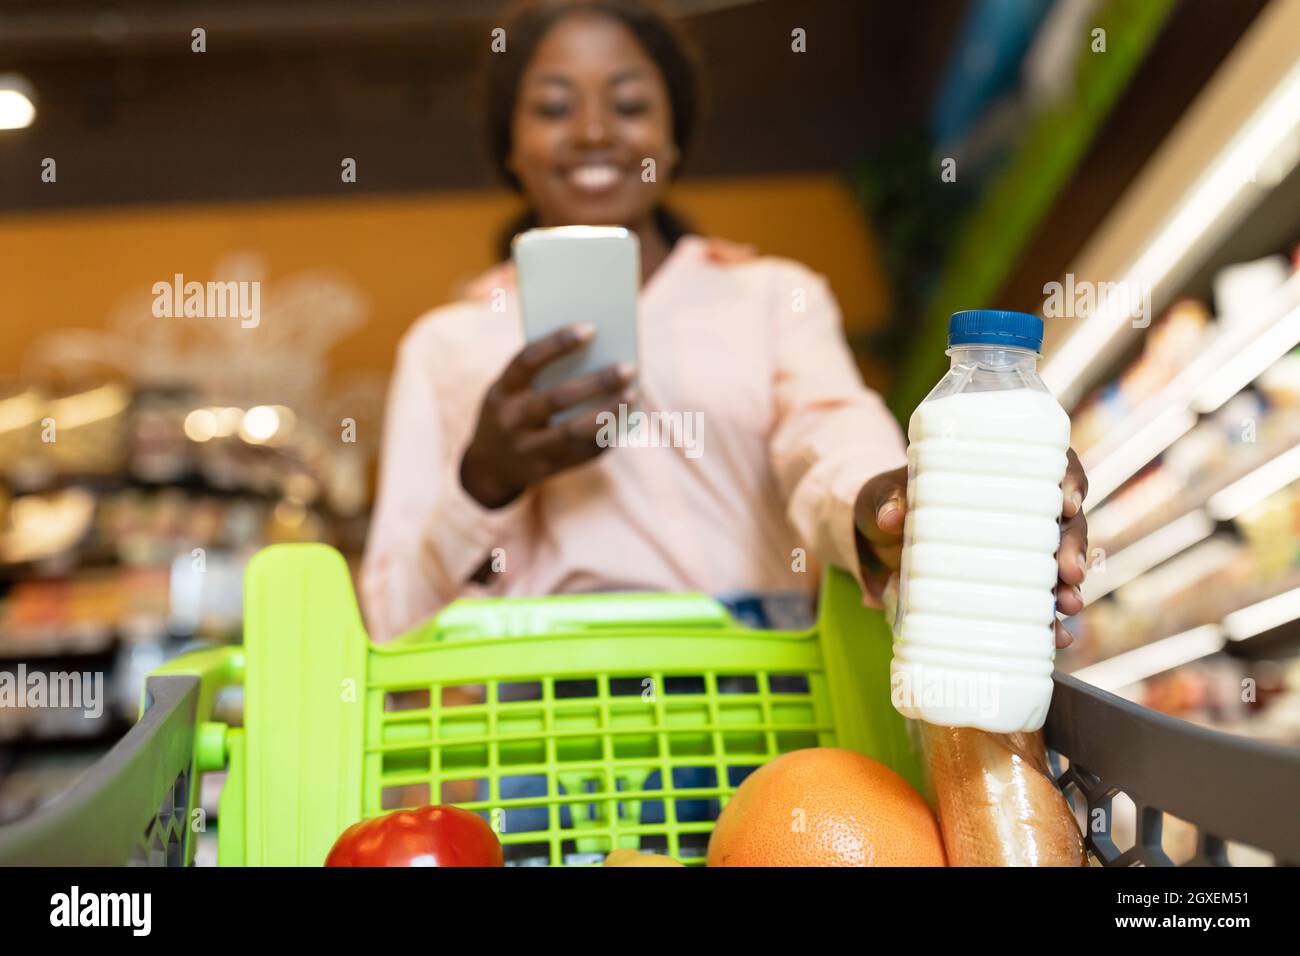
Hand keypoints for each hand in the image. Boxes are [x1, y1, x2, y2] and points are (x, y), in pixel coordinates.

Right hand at [460, 323, 634, 508]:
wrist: (490, 466)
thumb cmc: (512, 411)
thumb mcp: (512, 390)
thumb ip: (543, 374)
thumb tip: (597, 354)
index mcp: (501, 391)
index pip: (527, 360)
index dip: (557, 343)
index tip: (591, 328)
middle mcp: (510, 421)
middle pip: (557, 399)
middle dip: (596, 382)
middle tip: (627, 367)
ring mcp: (526, 450)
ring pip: (573, 432)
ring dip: (607, 412)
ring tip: (632, 393)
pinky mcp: (545, 471)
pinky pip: (580, 453)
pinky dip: (605, 435)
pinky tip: (624, 418)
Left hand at [853, 449, 1089, 648]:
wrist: (872, 544)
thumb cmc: (887, 503)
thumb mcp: (883, 494)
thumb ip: (887, 499)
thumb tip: (890, 518)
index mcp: (997, 474)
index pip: (1051, 466)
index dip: (1071, 480)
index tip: (1069, 502)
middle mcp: (1017, 511)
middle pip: (1064, 521)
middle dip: (1074, 546)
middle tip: (1069, 571)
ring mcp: (1015, 550)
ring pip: (1059, 563)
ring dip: (1071, 587)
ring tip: (1068, 607)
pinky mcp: (1003, 585)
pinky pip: (1036, 601)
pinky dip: (1048, 621)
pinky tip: (1055, 638)